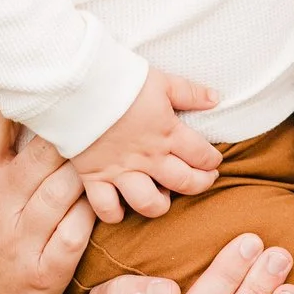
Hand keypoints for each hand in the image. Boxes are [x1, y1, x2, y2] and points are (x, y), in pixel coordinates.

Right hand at [0, 81, 93, 293]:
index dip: (20, 98)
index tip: (40, 81)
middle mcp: (0, 205)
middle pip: (46, 151)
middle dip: (69, 130)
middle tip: (89, 113)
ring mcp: (26, 239)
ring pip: (70, 186)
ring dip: (88, 168)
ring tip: (100, 154)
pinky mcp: (50, 270)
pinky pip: (81, 228)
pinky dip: (92, 210)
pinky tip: (96, 198)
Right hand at [70, 66, 220, 222]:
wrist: (78, 85)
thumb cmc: (120, 80)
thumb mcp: (161, 81)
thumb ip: (189, 92)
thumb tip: (216, 98)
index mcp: (167, 132)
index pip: (201, 155)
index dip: (212, 160)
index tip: (213, 161)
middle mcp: (148, 157)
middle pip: (185, 182)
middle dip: (201, 183)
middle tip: (203, 179)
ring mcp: (121, 170)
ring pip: (149, 204)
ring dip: (161, 204)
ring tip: (163, 196)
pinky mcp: (94, 176)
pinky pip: (106, 208)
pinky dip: (114, 214)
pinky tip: (121, 207)